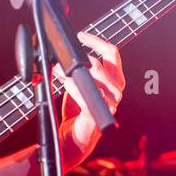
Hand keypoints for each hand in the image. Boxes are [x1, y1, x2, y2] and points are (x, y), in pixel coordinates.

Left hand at [52, 31, 124, 165]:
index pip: (112, 54)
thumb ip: (75, 70)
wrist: (71, 140)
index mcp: (114, 81)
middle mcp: (116, 92)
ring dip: (75, 72)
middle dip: (83, 59)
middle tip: (62, 58)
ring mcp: (110, 104)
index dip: (97, 41)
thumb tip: (61, 52)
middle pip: (105, 65)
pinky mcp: (98, 115)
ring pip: (97, 78)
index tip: (80, 35)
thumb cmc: (75, 112)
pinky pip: (87, 95)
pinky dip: (73, 87)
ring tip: (59, 71)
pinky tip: (64, 82)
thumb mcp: (76, 86)